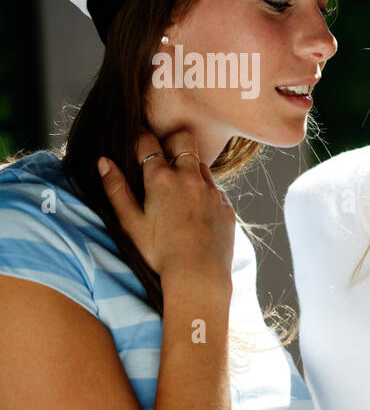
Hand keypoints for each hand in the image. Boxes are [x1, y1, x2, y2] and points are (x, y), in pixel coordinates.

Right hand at [98, 129, 235, 281]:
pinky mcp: (227, 206)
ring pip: (201, 165)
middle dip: (173, 139)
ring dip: (189, 168)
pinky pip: (215, 190)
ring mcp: (213, 191)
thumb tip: (104, 161)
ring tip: (177, 187)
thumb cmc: (159, 252)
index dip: (140, 135)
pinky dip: (204, 192)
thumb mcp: (129, 222)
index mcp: (161, 178)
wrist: (199, 275)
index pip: (148, 142)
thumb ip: (115, 189)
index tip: (137, 134)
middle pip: (184, 140)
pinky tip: (195, 210)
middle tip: (163, 151)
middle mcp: (190, 178)